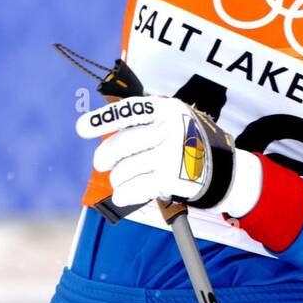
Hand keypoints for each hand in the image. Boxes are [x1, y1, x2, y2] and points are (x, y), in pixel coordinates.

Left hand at [75, 94, 261, 216]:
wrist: (221, 167)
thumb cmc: (187, 142)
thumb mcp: (171, 119)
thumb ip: (142, 122)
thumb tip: (101, 132)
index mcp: (166, 109)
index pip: (129, 111)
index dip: (103, 119)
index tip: (81, 128)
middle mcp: (168, 129)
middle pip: (121, 144)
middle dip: (105, 157)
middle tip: (103, 163)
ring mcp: (170, 154)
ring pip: (124, 170)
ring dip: (118, 179)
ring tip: (125, 179)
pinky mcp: (171, 178)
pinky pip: (134, 187)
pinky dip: (124, 193)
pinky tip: (123, 194)